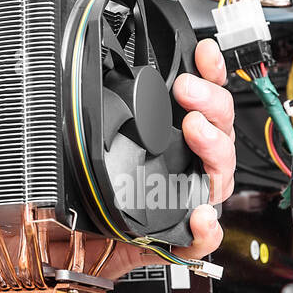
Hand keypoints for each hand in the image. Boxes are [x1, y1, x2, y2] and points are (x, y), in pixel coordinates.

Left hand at [91, 37, 233, 278]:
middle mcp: (187, 166)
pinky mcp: (179, 239)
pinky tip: (200, 214)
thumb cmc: (90, 187)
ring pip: (220, 176)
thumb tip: (99, 73)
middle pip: (221, 131)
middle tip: (188, 90)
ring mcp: (186, 200)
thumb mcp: (97, 140)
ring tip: (197, 129)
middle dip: (211, 103)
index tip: (204, 53)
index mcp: (173, 139)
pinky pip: (203, 239)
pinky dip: (206, 228)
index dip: (210, 74)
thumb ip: (109, 111)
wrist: (71, 239)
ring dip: (214, 148)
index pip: (203, 102)